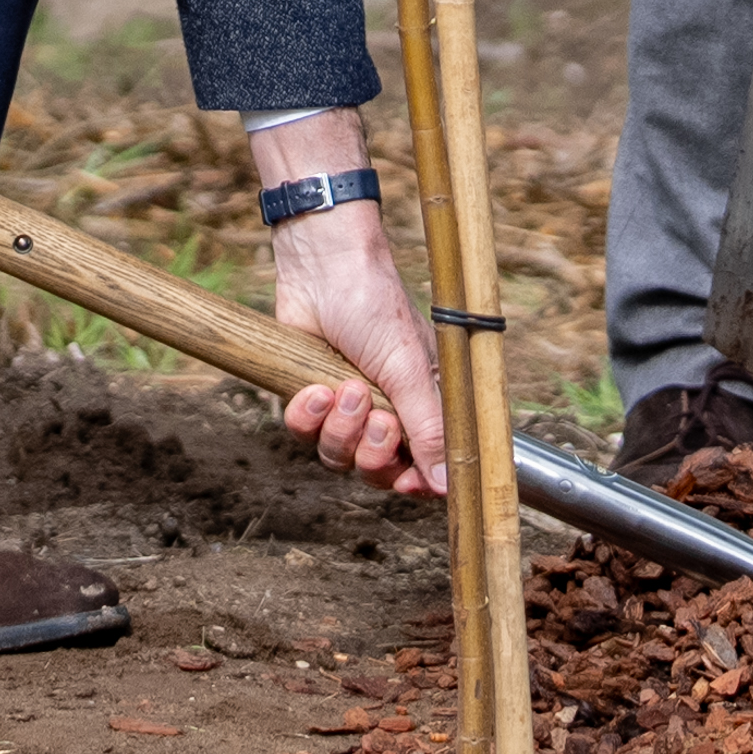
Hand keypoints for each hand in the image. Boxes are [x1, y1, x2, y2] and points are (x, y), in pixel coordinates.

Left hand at [266, 208, 450, 495]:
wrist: (323, 268)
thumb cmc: (377, 307)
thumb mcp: (409, 370)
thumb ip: (428, 429)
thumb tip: (449, 485)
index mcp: (420, 404)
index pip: (421, 467)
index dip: (413, 482)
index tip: (407, 482)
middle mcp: (385, 410)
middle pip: (375, 470)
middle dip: (373, 450)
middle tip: (378, 417)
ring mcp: (345, 407)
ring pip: (337, 456)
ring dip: (340, 428)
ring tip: (344, 388)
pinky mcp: (309, 399)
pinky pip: (303, 434)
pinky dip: (307, 416)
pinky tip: (314, 389)